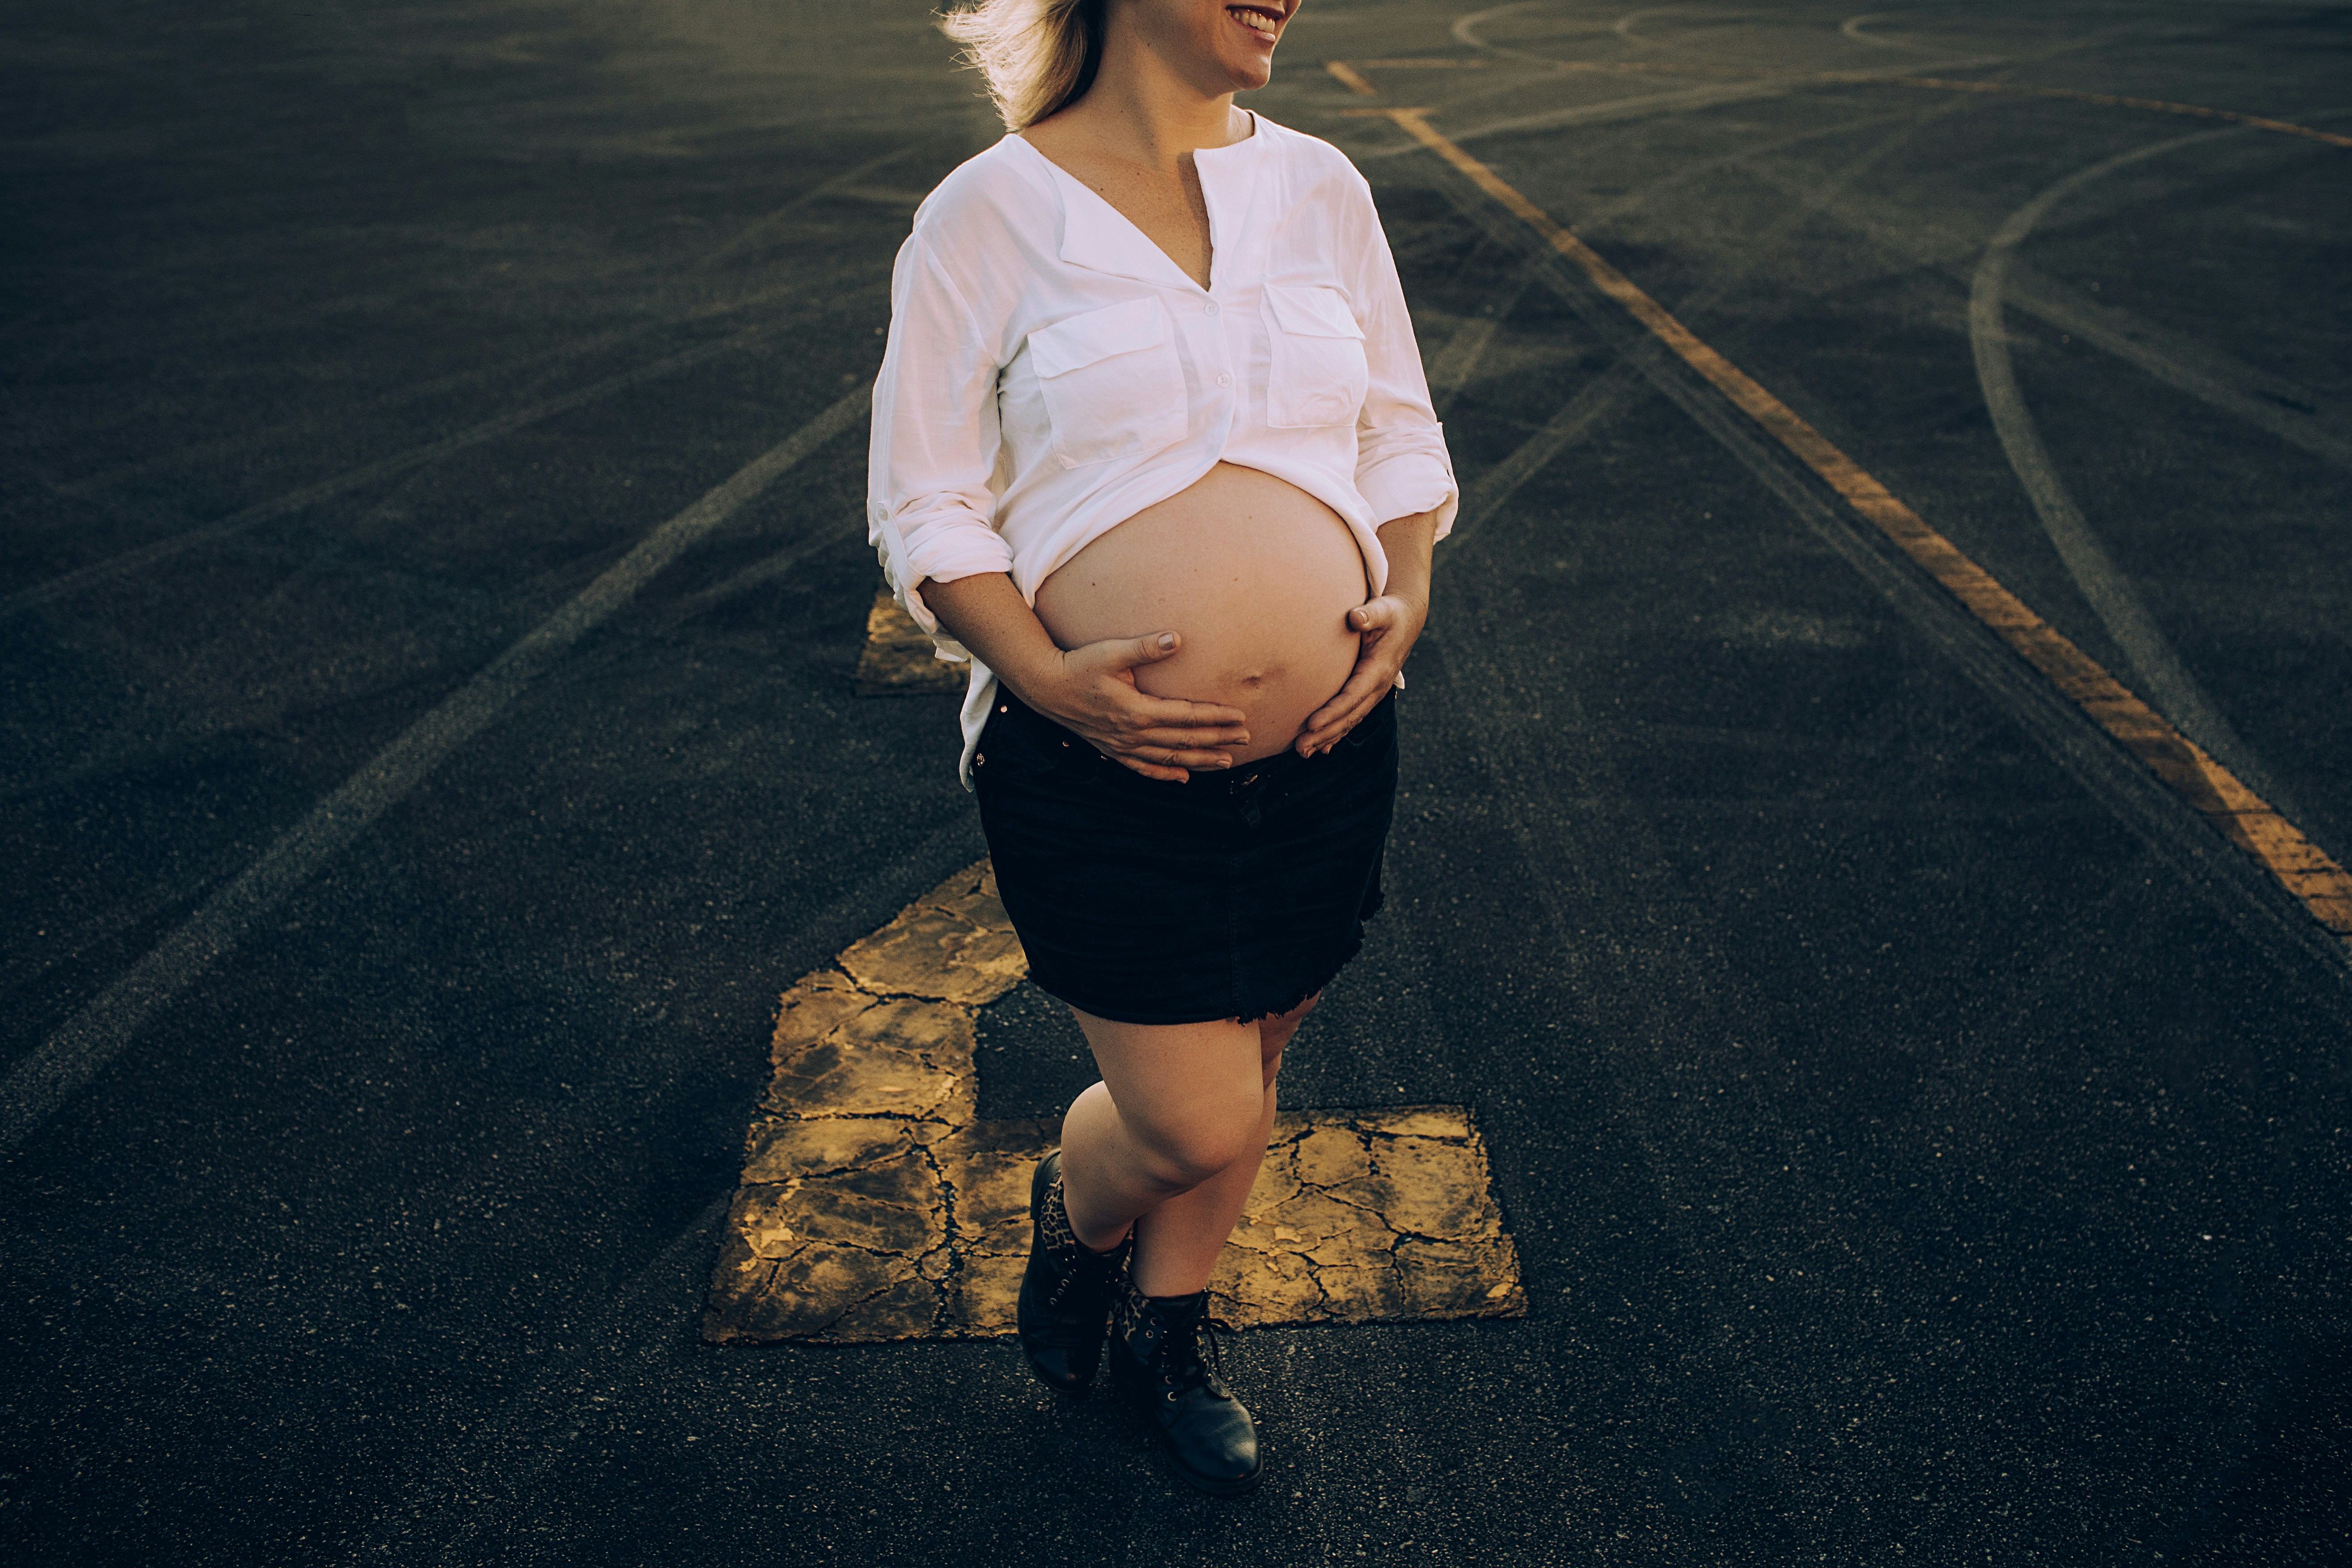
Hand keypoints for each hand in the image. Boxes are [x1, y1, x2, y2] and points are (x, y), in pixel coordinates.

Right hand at [1019, 631, 1250, 782]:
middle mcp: (1133, 734)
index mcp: (1137, 711)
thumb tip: (1177, 639)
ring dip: (1200, 760)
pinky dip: (1164, 774)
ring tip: (1226, 761)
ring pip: (1169, 759)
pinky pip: (1143, 768)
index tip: (1241, 716)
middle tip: (1246, 737)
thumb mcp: (1111, 652)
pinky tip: (1182, 777)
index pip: (1186, 717)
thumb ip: (1145, 647)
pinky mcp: (1113, 750)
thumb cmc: (1079, 666)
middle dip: (1218, 739)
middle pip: (1184, 740)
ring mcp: (1122, 746)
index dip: (1216, 717)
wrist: (1046, 688)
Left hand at [1294, 592, 1425, 755]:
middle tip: (1300, 747)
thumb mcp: (1383, 610)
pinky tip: (1321, 748)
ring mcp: (1374, 694)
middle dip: (1325, 733)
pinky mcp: (1368, 694)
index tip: (1311, 723)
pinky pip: (1351, 717)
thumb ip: (1370, 614)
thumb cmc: (1390, 614)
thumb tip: (1357, 617)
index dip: (1332, 712)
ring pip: (1349, 721)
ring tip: (1303, 752)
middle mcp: (1377, 688)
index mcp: (1378, 671)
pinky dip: (1337, 733)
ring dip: (1327, 738)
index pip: (1352, 696)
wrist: (1407, 621)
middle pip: (1349, 716)